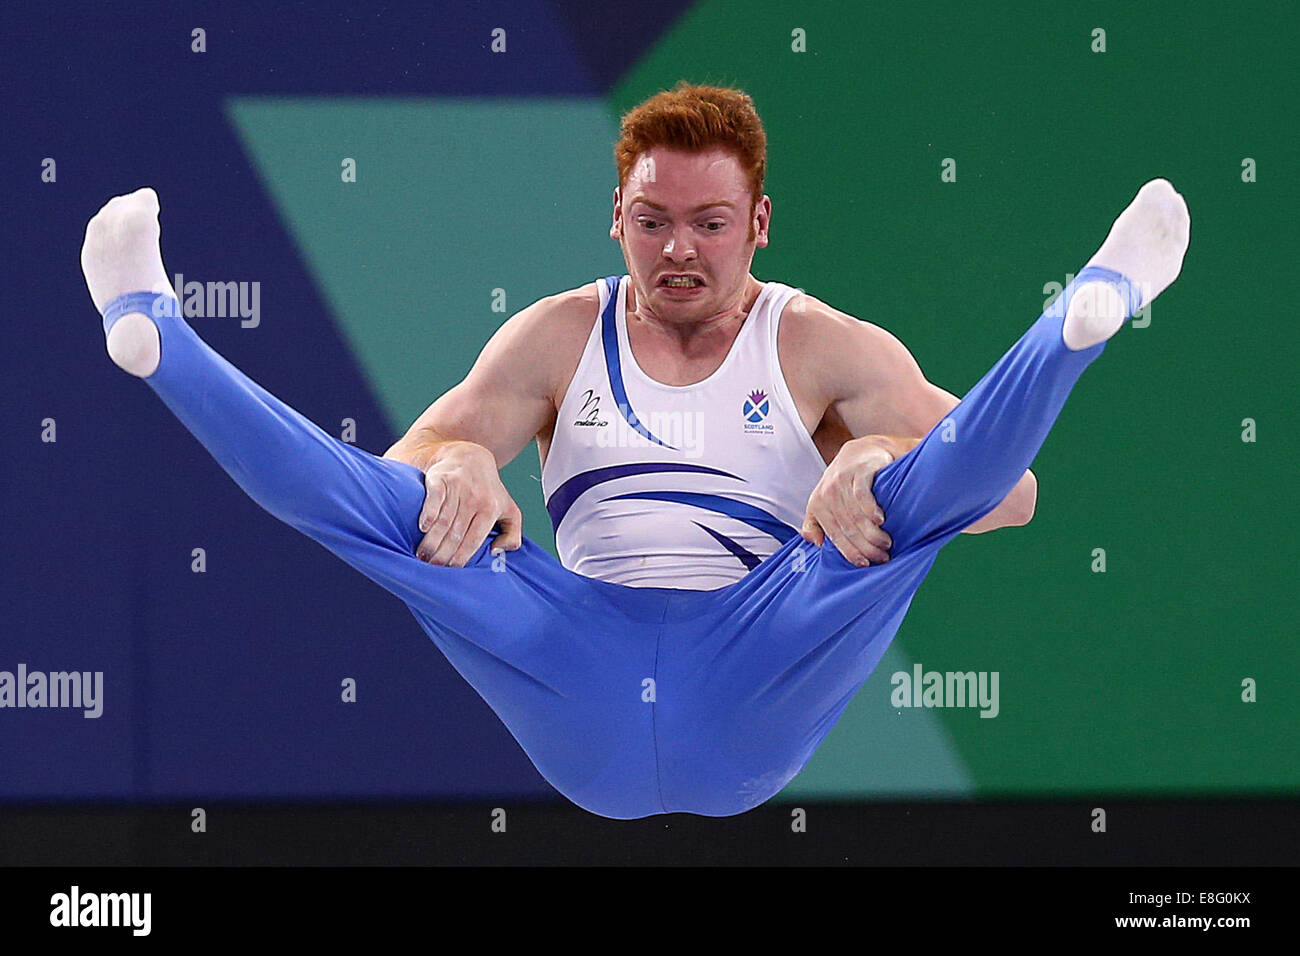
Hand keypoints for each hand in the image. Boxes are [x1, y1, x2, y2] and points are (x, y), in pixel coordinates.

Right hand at [415, 441, 521, 565]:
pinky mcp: (441, 478)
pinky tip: (422, 527)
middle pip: (455, 533)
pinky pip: (434, 498)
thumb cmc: (488, 490)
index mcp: (490, 509)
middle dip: (442, 554)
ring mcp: (457, 487)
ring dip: (431, 540)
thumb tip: (498, 551)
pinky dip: (428, 513)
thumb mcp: (509, 510)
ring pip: (443, 520)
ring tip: (421, 555)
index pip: (473, 540)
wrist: (470, 456)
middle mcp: (474, 498)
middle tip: (430, 567)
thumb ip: (513, 534)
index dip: (460, 558)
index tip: (449, 571)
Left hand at [801, 435, 908, 565]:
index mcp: (817, 505)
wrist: (861, 452)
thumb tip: (816, 544)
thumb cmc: (843, 483)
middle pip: (848, 528)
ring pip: (856, 515)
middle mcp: (827, 493)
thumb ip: (815, 523)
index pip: (835, 536)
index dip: (850, 553)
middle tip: (883, 556)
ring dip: (873, 533)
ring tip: (887, 543)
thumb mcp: (823, 502)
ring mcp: (841, 481)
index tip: (866, 564)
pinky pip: (862, 495)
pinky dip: (871, 510)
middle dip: (866, 547)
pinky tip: (881, 520)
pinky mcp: (858, 471)